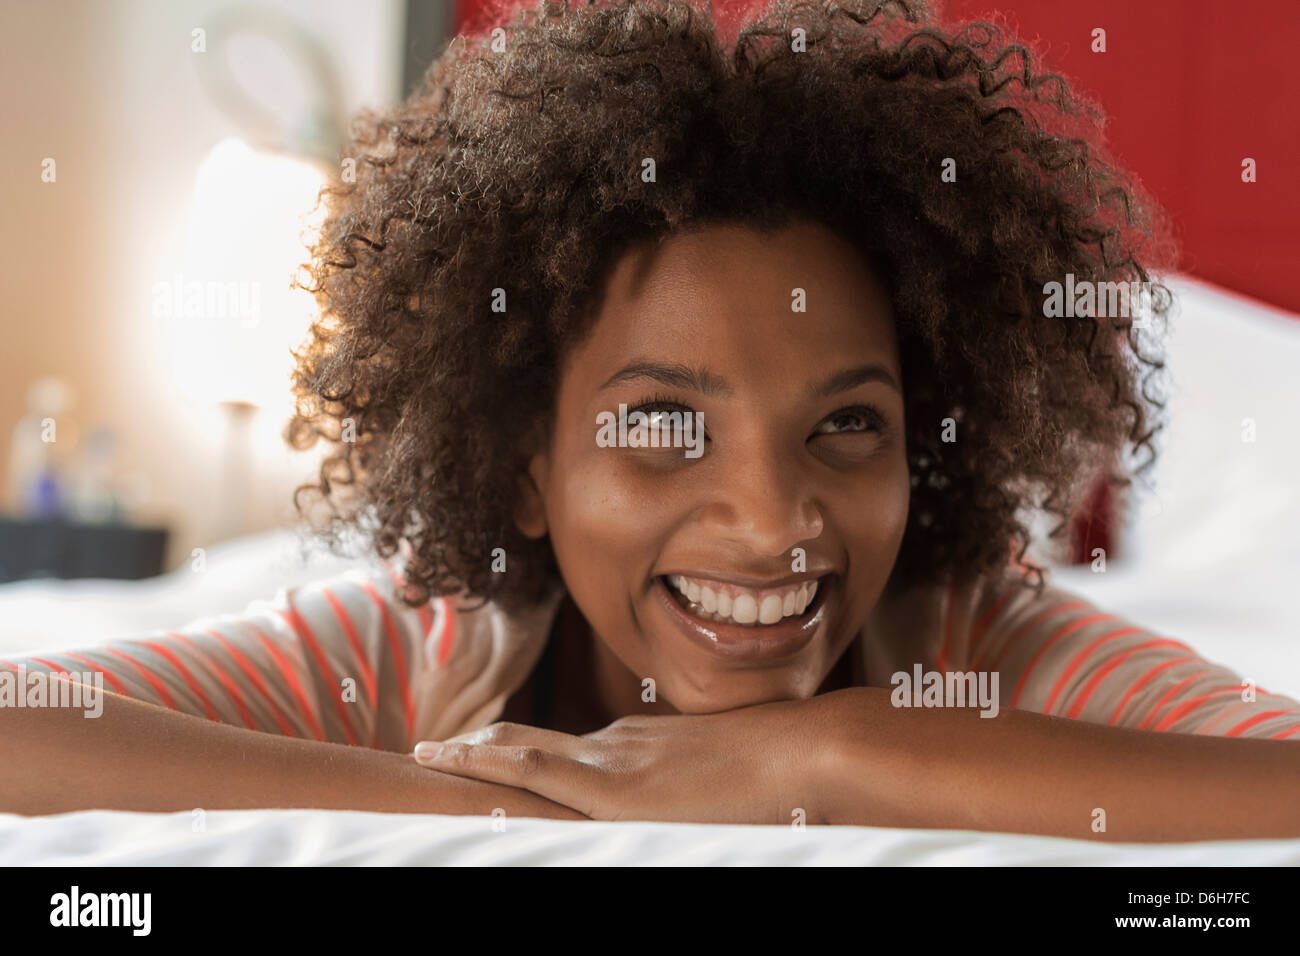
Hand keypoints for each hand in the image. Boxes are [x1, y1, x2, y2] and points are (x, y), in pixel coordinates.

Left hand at [411, 694, 846, 823]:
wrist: (799, 750)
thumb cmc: (772, 769)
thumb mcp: (711, 779)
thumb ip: (676, 790)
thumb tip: (669, 806)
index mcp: (632, 746)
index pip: (554, 749)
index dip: (509, 749)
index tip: (473, 750)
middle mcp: (611, 746)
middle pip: (524, 742)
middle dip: (474, 748)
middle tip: (426, 752)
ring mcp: (611, 763)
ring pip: (519, 753)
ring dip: (471, 755)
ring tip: (426, 758)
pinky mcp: (615, 790)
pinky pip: (534, 778)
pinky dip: (490, 771)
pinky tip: (456, 773)